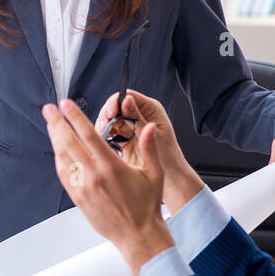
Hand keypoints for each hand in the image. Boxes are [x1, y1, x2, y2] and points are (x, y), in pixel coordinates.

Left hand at [42, 98, 174, 275]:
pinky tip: (57, 150)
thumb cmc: (145, 206)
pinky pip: (63, 174)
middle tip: (48, 109)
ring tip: (50, 125)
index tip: (66, 104)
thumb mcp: (154, 174)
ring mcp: (83, 187)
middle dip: (56, 123)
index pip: (89, 134)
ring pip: (62, 157)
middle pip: (69, 142)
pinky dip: (58, 159)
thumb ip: (150, 148)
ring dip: (55, 139)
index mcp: (111, 166)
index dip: (75, 117)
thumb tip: (150, 128)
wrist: (137, 235)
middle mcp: (94, 176)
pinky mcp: (78, 198)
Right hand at [94, 90, 203, 215]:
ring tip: (104, 134)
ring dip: (105, 125)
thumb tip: (126, 100)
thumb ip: (137, 118)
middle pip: (116, 107)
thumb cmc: (168, 158)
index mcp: (150, 110)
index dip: (116, 102)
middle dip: (107, 115)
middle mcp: (140, 116)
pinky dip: (105, 135)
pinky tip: (105, 140)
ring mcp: (131, 128)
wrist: (171, 179)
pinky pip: (110, 132)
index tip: (111, 112)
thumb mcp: (152, 135)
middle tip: (105, 125)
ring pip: (111, 119)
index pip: (128, 96)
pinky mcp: (124, 139)